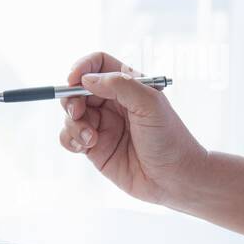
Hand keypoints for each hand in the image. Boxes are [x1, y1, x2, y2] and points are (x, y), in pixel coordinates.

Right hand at [58, 51, 207, 205]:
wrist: (175, 179)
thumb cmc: (169, 139)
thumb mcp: (150, 104)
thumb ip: (120, 86)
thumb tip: (87, 79)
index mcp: (129, 86)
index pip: (99, 64)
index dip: (83, 67)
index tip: (73, 80)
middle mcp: (113, 103)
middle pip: (78, 89)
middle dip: (71, 99)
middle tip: (77, 113)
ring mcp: (103, 125)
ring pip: (71, 114)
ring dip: (73, 123)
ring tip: (91, 138)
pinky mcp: (95, 148)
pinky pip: (70, 137)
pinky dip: (69, 139)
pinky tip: (85, 146)